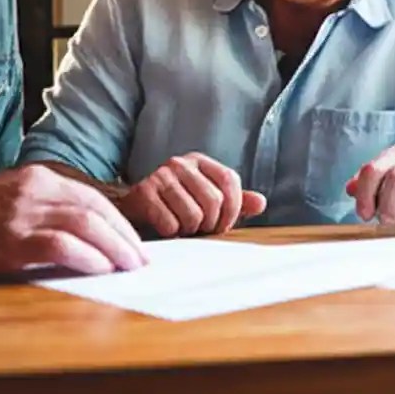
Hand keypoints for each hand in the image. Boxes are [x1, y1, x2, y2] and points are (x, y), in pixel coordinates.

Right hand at [0, 165, 146, 276]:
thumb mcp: (10, 198)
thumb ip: (46, 208)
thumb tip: (87, 234)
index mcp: (38, 178)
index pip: (93, 197)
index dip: (119, 222)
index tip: (134, 243)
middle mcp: (35, 190)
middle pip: (96, 209)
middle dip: (125, 236)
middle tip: (141, 259)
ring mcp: (22, 213)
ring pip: (86, 223)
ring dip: (115, 247)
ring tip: (130, 267)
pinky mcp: (10, 239)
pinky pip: (60, 244)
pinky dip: (87, 256)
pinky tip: (101, 268)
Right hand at [118, 153, 266, 236]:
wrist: (133, 207)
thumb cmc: (175, 204)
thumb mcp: (207, 198)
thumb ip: (234, 200)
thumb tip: (261, 203)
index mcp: (199, 161)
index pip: (230, 180)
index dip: (234, 208)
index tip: (225, 224)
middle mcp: (180, 163)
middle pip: (213, 201)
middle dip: (212, 224)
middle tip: (202, 229)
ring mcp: (160, 176)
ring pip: (193, 215)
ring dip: (191, 230)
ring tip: (184, 227)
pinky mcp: (144, 193)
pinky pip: (170, 223)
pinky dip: (172, 232)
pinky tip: (167, 227)